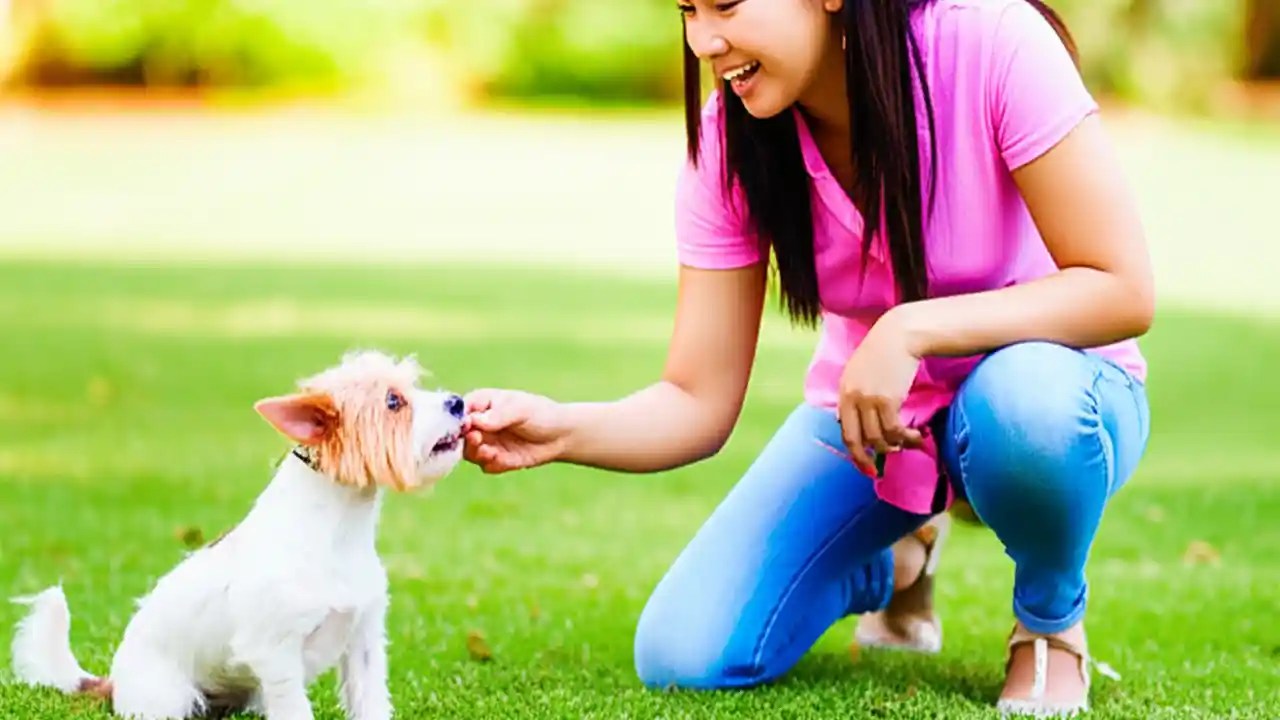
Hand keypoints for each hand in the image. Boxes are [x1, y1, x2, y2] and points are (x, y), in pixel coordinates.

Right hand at [462, 389, 570, 473]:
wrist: (561, 435)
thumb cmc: (541, 413)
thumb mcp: (521, 409)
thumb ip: (499, 415)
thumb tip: (474, 421)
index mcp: (481, 404)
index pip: (459, 411)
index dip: (457, 420)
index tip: (465, 426)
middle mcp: (479, 424)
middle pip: (459, 435)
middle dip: (466, 439)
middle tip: (477, 440)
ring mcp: (487, 442)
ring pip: (469, 452)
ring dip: (476, 453)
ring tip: (489, 452)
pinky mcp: (496, 459)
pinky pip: (486, 465)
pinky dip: (491, 464)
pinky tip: (501, 460)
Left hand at [837, 311, 924, 475]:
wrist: (901, 334)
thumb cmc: (885, 352)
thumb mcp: (859, 372)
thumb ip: (852, 396)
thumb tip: (844, 422)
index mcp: (843, 391)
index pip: (844, 431)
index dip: (854, 453)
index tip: (865, 467)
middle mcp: (851, 397)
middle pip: (857, 440)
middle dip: (866, 460)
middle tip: (878, 471)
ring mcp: (867, 400)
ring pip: (879, 438)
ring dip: (896, 446)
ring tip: (911, 443)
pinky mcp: (886, 400)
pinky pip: (894, 431)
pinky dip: (906, 438)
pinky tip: (918, 436)